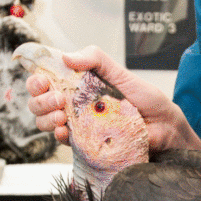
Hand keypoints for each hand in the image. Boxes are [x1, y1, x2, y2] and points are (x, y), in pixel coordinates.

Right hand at [25, 46, 200, 152]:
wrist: (164, 126)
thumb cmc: (145, 99)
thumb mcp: (120, 73)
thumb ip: (96, 60)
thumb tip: (67, 57)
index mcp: (78, 84)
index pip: (46, 80)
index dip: (37, 80)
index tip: (42, 80)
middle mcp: (74, 104)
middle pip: (38, 102)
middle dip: (40, 100)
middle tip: (58, 99)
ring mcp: (78, 124)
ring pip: (44, 121)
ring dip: (45, 117)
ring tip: (62, 115)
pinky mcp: (85, 143)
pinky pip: (63, 140)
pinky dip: (58, 135)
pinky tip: (64, 130)